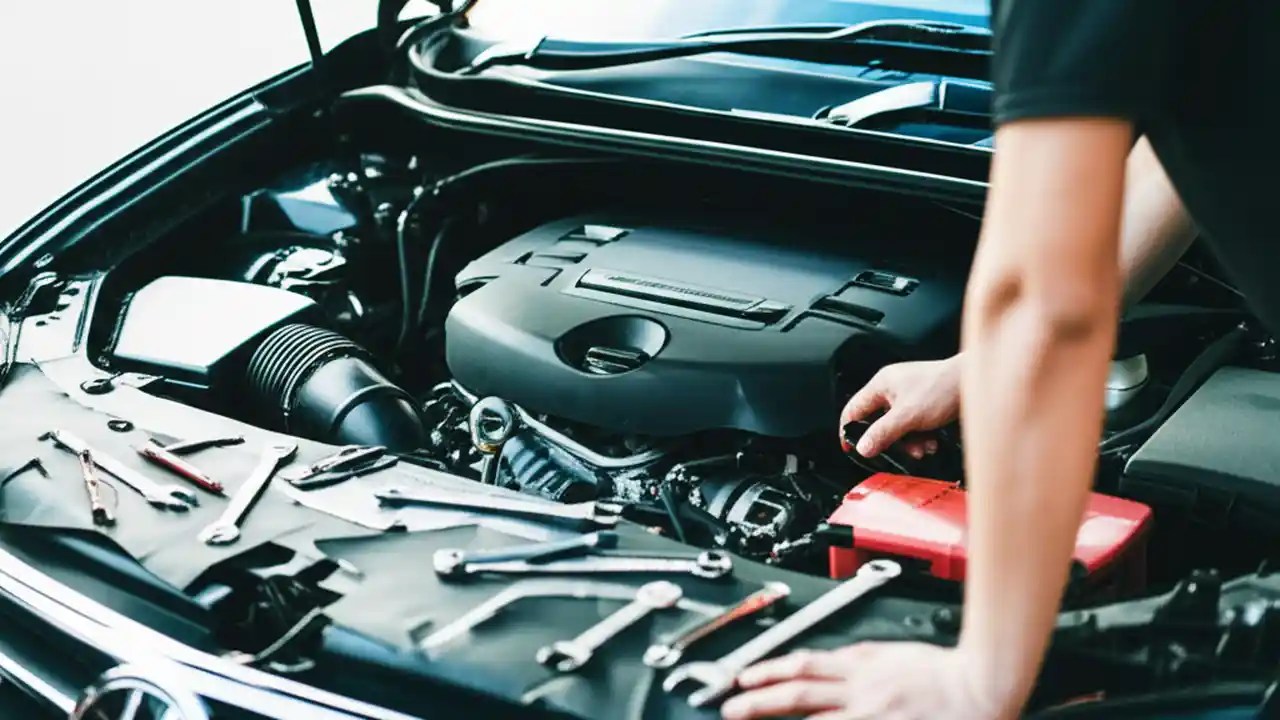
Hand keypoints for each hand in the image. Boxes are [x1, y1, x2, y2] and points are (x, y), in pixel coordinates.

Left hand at [720, 642, 1007, 719]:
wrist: (982, 686)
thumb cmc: (942, 672)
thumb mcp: (892, 654)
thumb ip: (859, 660)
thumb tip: (828, 663)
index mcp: (862, 665)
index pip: (803, 666)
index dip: (769, 672)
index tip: (744, 677)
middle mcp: (860, 692)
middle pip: (797, 695)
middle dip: (758, 701)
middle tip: (729, 706)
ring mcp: (870, 716)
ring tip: (748, 718)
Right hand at [840, 356, 961, 458]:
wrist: (976, 383)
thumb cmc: (943, 387)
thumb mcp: (907, 416)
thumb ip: (882, 434)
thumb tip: (862, 448)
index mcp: (881, 385)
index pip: (853, 410)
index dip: (849, 431)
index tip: (852, 449)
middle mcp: (893, 388)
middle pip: (878, 423)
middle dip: (891, 441)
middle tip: (898, 452)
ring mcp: (910, 396)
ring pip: (899, 427)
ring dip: (910, 442)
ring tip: (923, 448)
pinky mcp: (926, 403)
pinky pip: (915, 426)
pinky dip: (922, 436)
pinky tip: (932, 441)